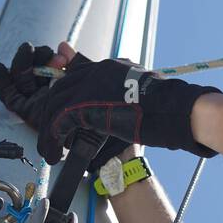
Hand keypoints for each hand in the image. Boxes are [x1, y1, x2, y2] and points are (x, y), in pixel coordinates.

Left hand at [0, 40, 220, 163]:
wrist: (173, 110)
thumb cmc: (166, 106)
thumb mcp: (141, 93)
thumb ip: (124, 90)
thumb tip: (123, 96)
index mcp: (107, 67)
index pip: (74, 70)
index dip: (60, 86)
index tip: (53, 99)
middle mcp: (94, 72)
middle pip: (58, 89)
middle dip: (50, 114)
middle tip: (50, 137)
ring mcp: (88, 86)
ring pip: (54, 105)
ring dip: (49, 131)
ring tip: (50, 152)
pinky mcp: (85, 104)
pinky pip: (57, 122)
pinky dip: (52, 140)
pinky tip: (54, 155)